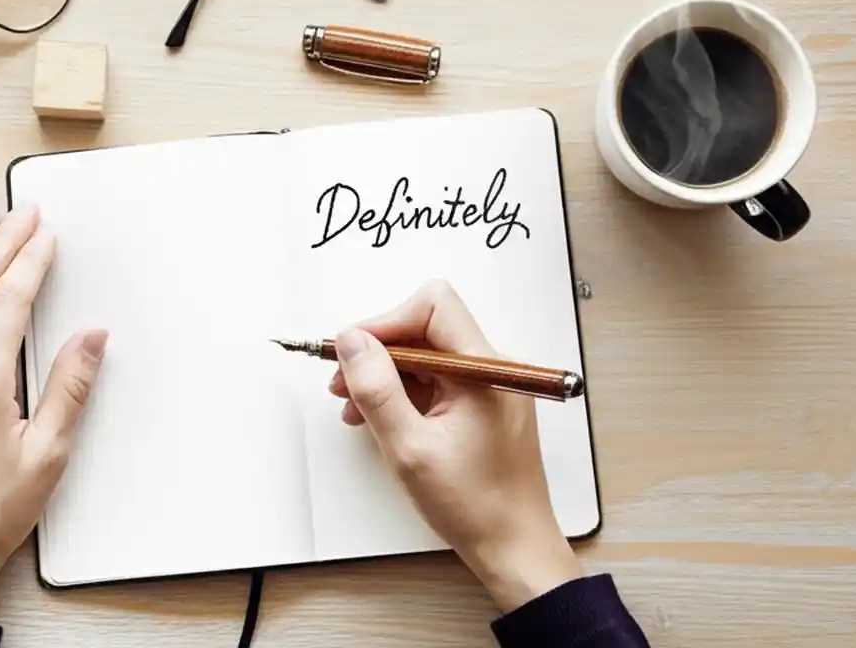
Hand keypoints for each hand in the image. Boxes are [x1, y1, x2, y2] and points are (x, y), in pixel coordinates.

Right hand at [328, 280, 581, 611]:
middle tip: (341, 383)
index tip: (350, 353)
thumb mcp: (409, 448)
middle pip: (425, 329)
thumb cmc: (474, 506)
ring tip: (354, 409)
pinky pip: (435, 382)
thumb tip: (351, 341)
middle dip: (378, 352)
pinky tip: (379, 419)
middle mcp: (491, 369)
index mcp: (484, 370)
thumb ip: (377, 389)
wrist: (514, 548)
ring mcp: (487, 388)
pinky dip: (403, 395)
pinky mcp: (481, 407)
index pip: (432, 307)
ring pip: (425, 357)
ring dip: (385, 376)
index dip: (385, 323)